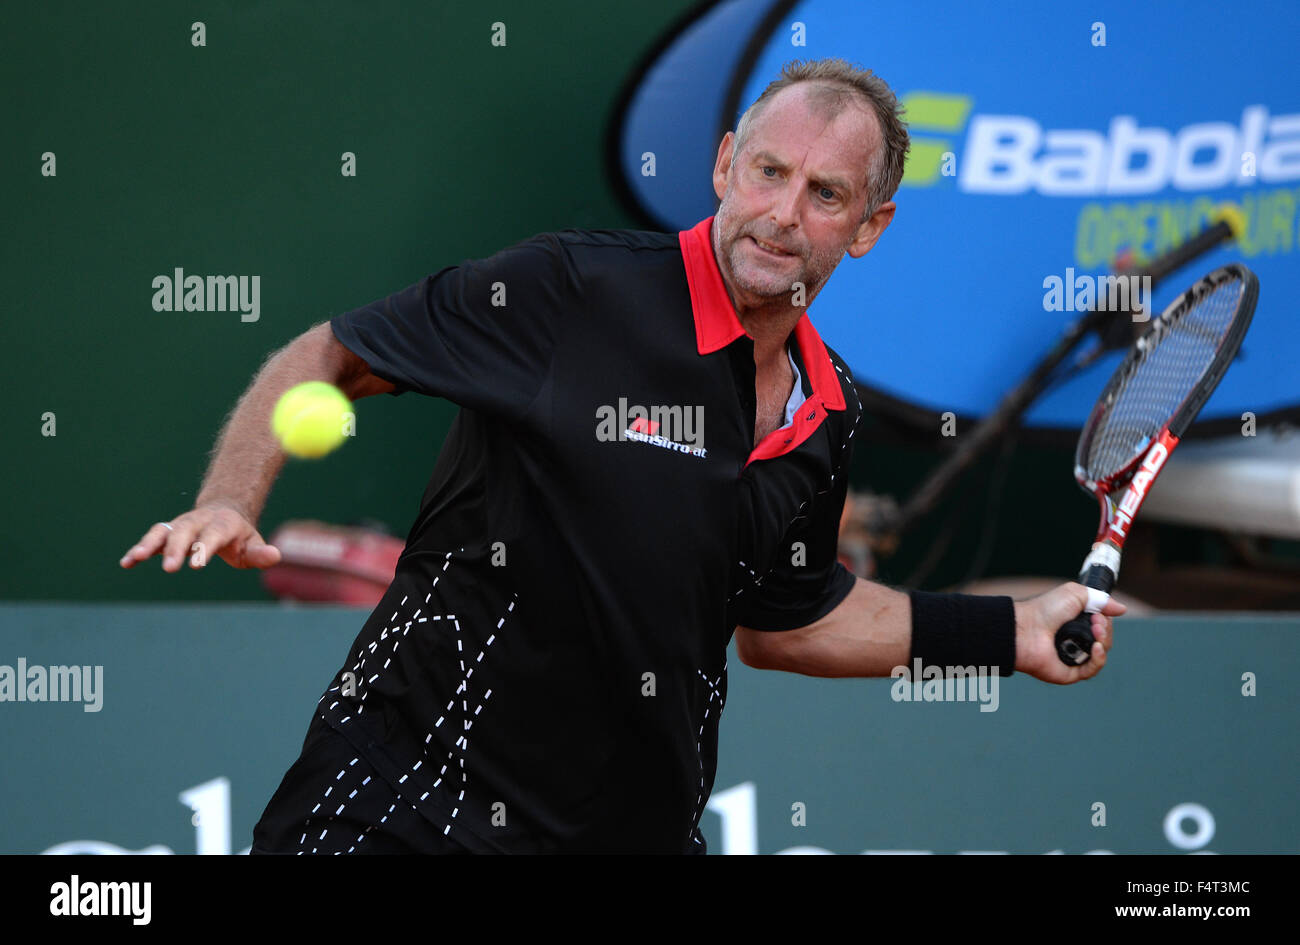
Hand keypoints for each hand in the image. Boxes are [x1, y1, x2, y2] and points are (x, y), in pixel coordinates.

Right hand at [119, 500, 281, 571]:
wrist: (224, 511)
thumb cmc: (239, 535)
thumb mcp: (253, 544)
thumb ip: (260, 553)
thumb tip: (276, 556)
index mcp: (222, 524)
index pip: (212, 536)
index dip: (204, 549)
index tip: (196, 566)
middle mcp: (198, 521)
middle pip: (184, 532)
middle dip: (176, 549)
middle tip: (169, 569)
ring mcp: (181, 525)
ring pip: (163, 531)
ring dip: (149, 544)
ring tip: (136, 558)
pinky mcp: (168, 532)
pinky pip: (151, 538)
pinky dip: (139, 549)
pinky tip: (126, 562)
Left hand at [1013, 582, 1125, 683]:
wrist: (1025, 628)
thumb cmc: (1045, 610)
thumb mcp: (1075, 594)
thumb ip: (1100, 598)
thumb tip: (1121, 609)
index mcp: (1075, 624)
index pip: (1102, 626)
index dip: (1105, 621)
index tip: (1098, 614)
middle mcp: (1075, 641)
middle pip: (1105, 640)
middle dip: (1105, 630)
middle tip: (1094, 622)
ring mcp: (1072, 657)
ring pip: (1101, 655)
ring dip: (1104, 642)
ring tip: (1094, 631)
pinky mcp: (1069, 672)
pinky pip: (1092, 670)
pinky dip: (1099, 660)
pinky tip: (1097, 648)